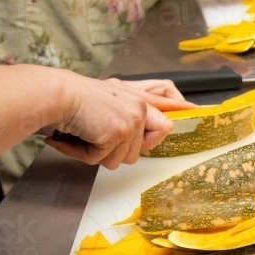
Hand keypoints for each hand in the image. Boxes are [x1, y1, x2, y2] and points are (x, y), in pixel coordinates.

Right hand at [44, 74, 193, 168]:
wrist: (56, 94)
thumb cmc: (74, 97)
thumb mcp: (108, 100)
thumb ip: (130, 112)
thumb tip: (156, 126)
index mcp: (138, 102)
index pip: (166, 117)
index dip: (180, 115)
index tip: (198, 111)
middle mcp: (140, 110)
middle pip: (136, 153)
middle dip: (111, 153)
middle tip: (93, 137)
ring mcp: (131, 121)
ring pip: (119, 160)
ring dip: (96, 154)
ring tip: (81, 134)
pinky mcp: (118, 132)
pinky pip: (101, 159)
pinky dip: (82, 153)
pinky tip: (73, 136)